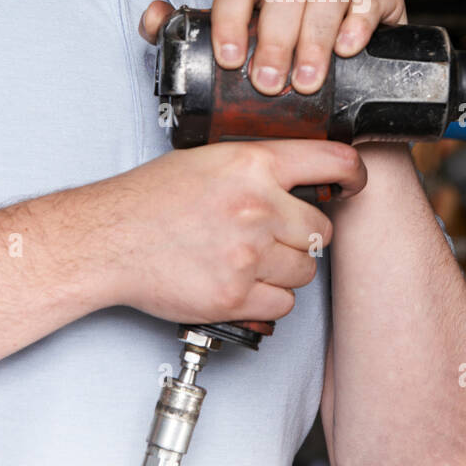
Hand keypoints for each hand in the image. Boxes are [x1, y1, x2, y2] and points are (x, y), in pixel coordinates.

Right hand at [101, 138, 365, 323]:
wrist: (109, 239)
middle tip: (272, 236)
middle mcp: (257, 207)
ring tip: (247, 260)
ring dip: (285, 271)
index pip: (332, 162)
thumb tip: (304, 182)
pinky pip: (283, 304)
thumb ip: (259, 168)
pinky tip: (239, 283)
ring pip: (306, 271)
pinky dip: (267, 300)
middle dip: (302, 237)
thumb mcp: (210, 160)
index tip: (356, 184)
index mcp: (253, 164)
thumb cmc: (152, 199)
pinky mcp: (236, 294)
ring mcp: (249, 253)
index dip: (354, 175)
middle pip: (322, 230)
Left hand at [139, 0, 406, 96]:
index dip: (231, 22)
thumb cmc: (285, 58)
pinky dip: (359, 20)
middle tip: (269, 84)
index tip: (231, 62)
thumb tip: (151, 17)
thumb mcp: (238, 47)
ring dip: (313, 40)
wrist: (347, 77)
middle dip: (274, 42)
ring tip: (307, 82)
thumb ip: (186, 32)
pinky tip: (349, 47)